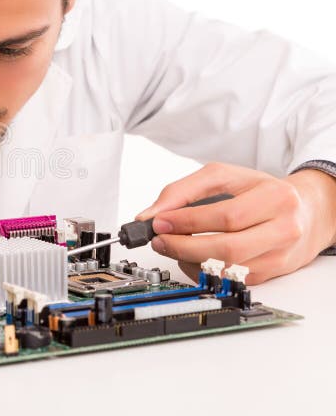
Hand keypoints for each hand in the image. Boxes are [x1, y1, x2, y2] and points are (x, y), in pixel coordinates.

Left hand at [136, 162, 335, 283]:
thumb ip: (184, 191)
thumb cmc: (261, 191)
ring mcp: (279, 255)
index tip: (158, 222)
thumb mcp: (224, 177)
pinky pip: (231, 279)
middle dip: (184, 246)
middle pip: (228, 248)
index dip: (187, 222)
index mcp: (275, 198)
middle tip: (159, 240)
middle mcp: (283, 229)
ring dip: (190, 261)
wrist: (306, 211)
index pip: (226, 216)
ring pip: (228, 270)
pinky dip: (203, 271)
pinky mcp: (271, 273)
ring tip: (172, 247)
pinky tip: (191, 258)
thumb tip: (150, 214)